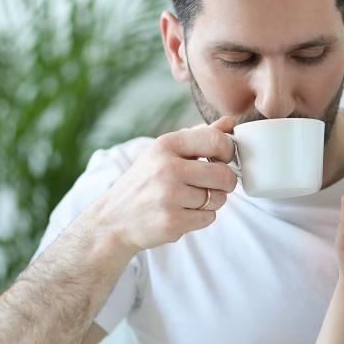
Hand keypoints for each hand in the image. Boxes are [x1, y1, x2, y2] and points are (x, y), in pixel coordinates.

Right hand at [87, 116, 239, 253]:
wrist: (113, 220)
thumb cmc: (144, 183)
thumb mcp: (164, 153)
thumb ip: (199, 137)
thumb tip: (231, 122)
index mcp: (166, 145)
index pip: (217, 141)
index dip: (229, 152)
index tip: (224, 159)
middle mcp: (167, 168)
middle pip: (224, 174)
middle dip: (226, 182)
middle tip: (216, 185)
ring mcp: (169, 196)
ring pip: (219, 199)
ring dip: (213, 202)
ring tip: (191, 200)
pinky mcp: (172, 221)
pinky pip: (209, 218)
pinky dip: (202, 218)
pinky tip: (184, 213)